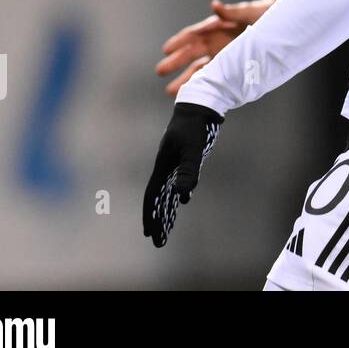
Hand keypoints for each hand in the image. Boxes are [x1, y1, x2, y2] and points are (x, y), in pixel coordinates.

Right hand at [142, 102, 223, 247]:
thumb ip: (189, 171)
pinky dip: (176, 194)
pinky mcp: (183, 158)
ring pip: (166, 191)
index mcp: (163, 166)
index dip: (150, 214)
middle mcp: (165, 166)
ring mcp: (173, 163)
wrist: (200, 106)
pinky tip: (181, 201)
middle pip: (157, 198)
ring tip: (167, 228)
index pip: (152, 196)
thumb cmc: (195, 127)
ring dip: (166, 210)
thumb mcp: (194, 150)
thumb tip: (182, 196)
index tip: (149, 233)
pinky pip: (175, 182)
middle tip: (158, 241)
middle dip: (157, 219)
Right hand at [156, 0, 276, 95]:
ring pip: (199, 68)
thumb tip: (215, 6)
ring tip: (171, 91)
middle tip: (160, 71)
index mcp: (217, 26)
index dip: (179, 41)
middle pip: (191, 53)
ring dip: (185, 78)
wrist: (283, 25)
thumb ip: (233, 12)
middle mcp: (216, 42)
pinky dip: (203, 84)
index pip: (193, 34)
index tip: (166, 49)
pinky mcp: (230, 66)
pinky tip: (193, 94)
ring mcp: (221, 55)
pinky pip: (213, 76)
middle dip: (176, 62)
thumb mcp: (251, 12)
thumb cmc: (264, 14)